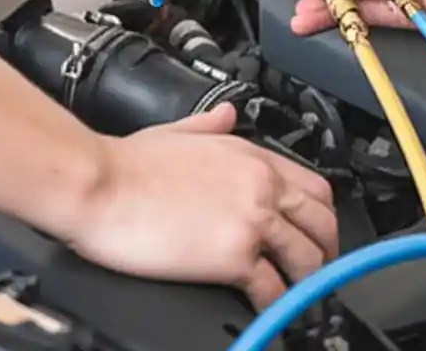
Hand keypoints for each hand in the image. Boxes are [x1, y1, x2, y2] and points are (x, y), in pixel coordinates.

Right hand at [62, 104, 337, 309]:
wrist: (97, 183)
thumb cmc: (125, 163)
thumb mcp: (179, 131)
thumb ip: (211, 125)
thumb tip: (227, 115)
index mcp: (252, 157)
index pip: (313, 186)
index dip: (321, 214)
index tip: (318, 230)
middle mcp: (262, 186)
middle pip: (322, 221)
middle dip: (327, 247)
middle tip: (321, 266)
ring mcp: (253, 220)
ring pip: (307, 255)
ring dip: (310, 279)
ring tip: (304, 295)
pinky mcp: (234, 255)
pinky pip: (273, 286)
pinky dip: (278, 303)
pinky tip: (272, 310)